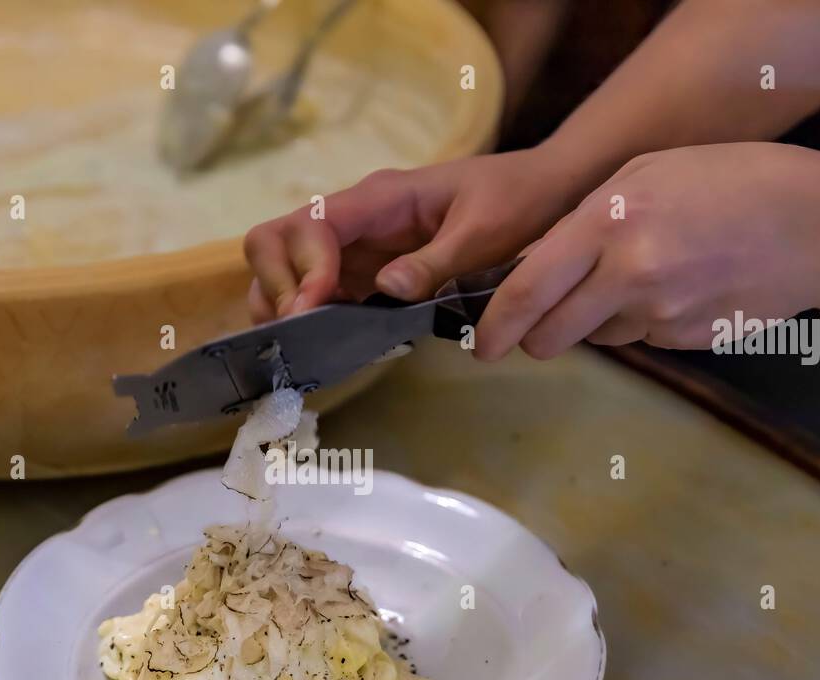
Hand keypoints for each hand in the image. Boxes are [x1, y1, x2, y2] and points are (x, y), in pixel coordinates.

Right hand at [242, 147, 581, 322]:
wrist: (543, 192)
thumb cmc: (518, 200)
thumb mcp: (486, 230)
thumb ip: (438, 261)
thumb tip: (387, 289)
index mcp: (381, 198)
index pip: (310, 224)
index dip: (303, 268)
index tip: (316, 309)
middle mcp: (357, 220)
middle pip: (276, 241)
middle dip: (276, 286)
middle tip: (303, 331)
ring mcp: (358, 248)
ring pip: (288, 270)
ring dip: (285, 305)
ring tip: (307, 345)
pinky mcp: (368, 274)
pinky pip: (320, 293)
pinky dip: (310, 319)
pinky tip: (329, 346)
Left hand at [475, 142, 819, 358]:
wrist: (812, 223)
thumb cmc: (724, 181)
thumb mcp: (643, 175)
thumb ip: (582, 221)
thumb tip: (531, 269)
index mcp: (609, 223)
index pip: (528, 291)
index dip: (495, 325)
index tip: (481, 342)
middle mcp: (630, 275)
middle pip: (550, 336)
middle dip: (533, 338)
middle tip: (535, 329)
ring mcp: (660, 315)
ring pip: (597, 338)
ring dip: (595, 322)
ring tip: (638, 279)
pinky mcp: (685, 341)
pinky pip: (640, 340)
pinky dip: (641, 323)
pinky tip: (676, 288)